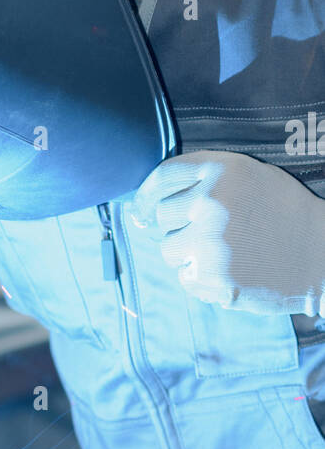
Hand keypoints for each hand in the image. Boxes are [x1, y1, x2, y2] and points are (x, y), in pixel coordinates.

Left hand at [129, 150, 324, 314]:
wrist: (322, 255)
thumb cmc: (284, 215)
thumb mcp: (250, 178)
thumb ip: (204, 181)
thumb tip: (147, 207)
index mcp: (220, 170)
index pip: (162, 177)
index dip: (145, 195)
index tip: (141, 211)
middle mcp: (211, 202)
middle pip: (161, 216)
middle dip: (179, 226)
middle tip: (211, 234)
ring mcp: (210, 242)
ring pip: (168, 250)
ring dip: (187, 254)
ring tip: (225, 253)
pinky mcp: (213, 278)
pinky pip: (185, 278)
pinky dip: (201, 279)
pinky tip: (232, 272)